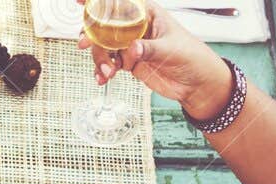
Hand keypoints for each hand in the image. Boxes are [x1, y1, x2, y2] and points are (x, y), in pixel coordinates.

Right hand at [75, 0, 230, 117]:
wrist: (195, 83)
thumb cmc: (190, 57)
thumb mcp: (170, 49)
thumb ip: (149, 49)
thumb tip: (132, 49)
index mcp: (147, 13)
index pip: (121, 2)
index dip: (99, 2)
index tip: (81, 0)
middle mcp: (135, 27)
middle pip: (105, 25)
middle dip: (92, 34)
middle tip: (85, 44)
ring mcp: (130, 44)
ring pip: (104, 47)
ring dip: (100, 60)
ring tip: (106, 74)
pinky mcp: (128, 62)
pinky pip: (109, 64)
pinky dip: (103, 71)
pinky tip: (102, 79)